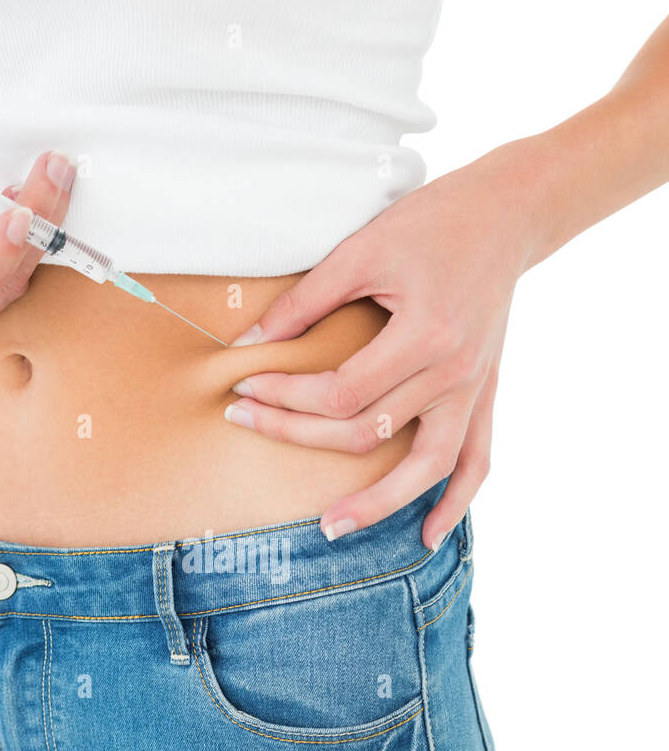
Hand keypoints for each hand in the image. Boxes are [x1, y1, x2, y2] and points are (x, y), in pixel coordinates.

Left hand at [225, 154, 534, 547]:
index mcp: (425, 336)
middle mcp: (453, 373)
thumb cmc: (433, 222)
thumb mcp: (364, 248)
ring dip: (379, 504)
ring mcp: (473, 390)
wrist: (507, 214)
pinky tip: (428, 537)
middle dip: (296, 434)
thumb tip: (251, 344)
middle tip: (244, 425)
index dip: (284, 398)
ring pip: (424, 467)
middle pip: (367, 432)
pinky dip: (456, 502)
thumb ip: (308, 299)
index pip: (340, 392)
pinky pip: (477, 462)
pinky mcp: (485, 395)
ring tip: (332, 528)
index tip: (244, 389)